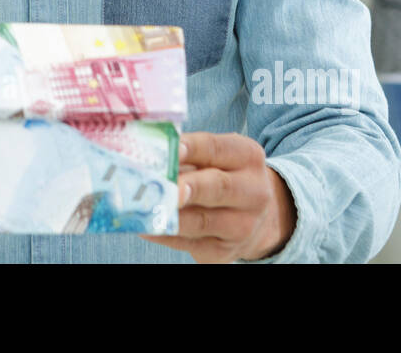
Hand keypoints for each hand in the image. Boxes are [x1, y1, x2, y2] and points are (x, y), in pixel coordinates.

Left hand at [138, 132, 295, 262]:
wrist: (256, 219)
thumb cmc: (223, 176)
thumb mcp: (218, 157)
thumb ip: (188, 153)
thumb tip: (148, 153)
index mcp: (247, 157)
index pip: (216, 148)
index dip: (192, 148)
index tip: (171, 148)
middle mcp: (252, 192)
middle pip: (217, 187)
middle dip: (189, 186)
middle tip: (167, 186)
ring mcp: (241, 226)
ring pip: (201, 221)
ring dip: (170, 215)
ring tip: (144, 207)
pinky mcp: (223, 251)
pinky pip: (188, 244)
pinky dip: (164, 234)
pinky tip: (146, 226)